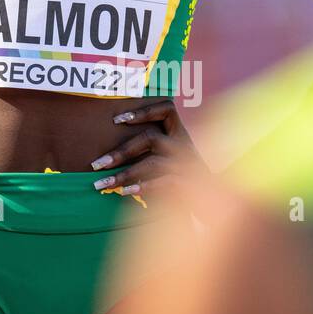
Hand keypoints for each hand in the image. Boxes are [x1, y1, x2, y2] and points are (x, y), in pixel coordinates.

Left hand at [90, 99, 208, 197]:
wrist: (216, 203)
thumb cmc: (185, 180)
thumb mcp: (173, 159)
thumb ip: (152, 152)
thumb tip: (114, 155)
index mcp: (181, 135)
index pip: (167, 110)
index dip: (143, 111)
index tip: (117, 119)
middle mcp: (185, 146)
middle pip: (150, 139)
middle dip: (120, 152)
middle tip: (96, 164)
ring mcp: (187, 166)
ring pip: (151, 163)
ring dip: (124, 174)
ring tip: (102, 185)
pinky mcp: (188, 185)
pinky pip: (162, 183)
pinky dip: (142, 187)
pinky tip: (125, 193)